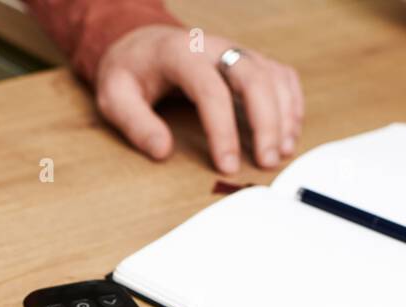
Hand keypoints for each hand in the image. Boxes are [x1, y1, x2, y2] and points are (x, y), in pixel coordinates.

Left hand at [94, 26, 303, 173]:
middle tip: (267, 161)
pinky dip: (291, 103)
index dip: (223, 131)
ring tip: (282, 152)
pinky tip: (289, 132)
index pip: (211, 91)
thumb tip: (162, 151)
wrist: (141, 42)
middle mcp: (215, 47)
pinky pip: (280, 75)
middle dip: (266, 122)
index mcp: (181, 54)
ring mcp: (236, 51)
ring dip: (283, 115)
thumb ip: (136, 123)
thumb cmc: (130, 71)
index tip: (228, 165)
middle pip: (253, 77)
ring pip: (272, 75)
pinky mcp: (249, 60)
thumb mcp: (115, 97)